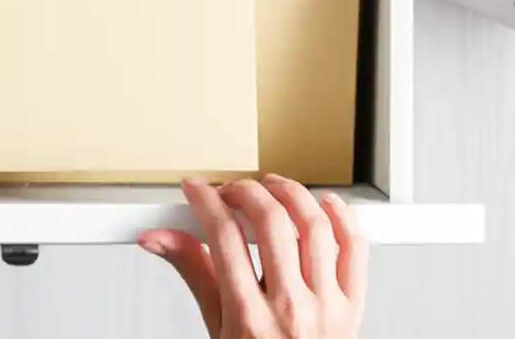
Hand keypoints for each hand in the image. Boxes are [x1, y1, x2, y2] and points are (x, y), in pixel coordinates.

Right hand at [139, 175, 366, 338]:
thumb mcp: (216, 326)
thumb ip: (192, 271)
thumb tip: (158, 238)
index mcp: (249, 318)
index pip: (223, 238)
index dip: (206, 201)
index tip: (197, 189)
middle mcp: (291, 309)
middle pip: (271, 224)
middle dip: (246, 192)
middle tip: (231, 190)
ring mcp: (327, 306)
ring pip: (315, 227)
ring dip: (290, 194)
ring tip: (270, 189)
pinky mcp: (355, 305)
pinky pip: (356, 249)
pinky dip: (342, 217)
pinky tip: (322, 204)